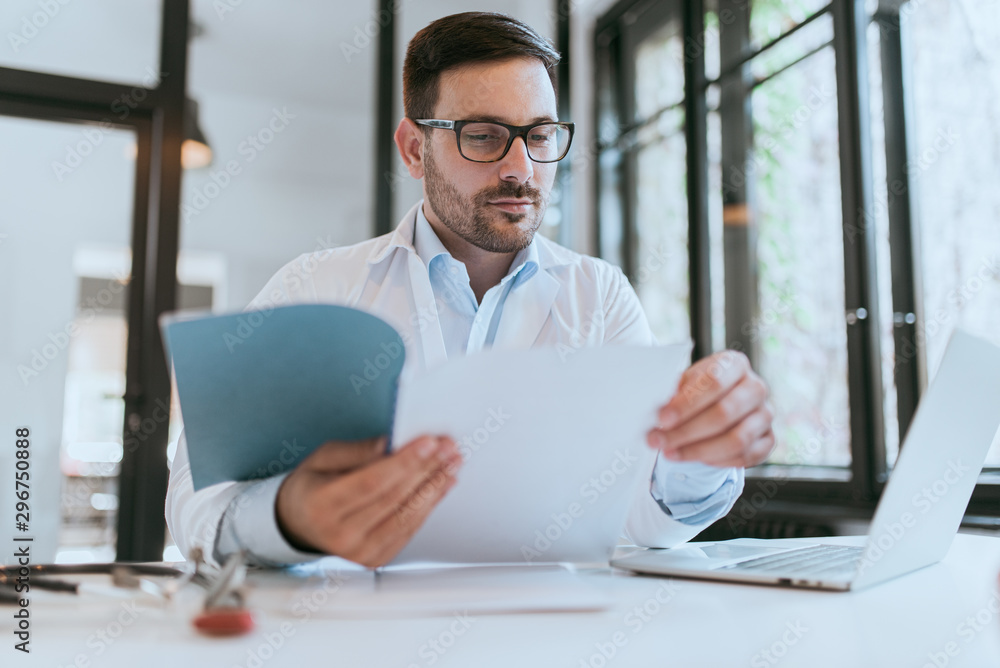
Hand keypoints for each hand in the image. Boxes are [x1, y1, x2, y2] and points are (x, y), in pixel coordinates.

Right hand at [275, 435, 461, 567]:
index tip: (429, 443)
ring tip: (451, 463)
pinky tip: (441, 486)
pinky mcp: (375, 560)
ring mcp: (359, 553)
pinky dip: (429, 505)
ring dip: (434, 487)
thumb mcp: (323, 458)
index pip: (371, 482)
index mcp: (321, 506)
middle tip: (448, 448)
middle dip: (427, 470)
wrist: (297, 524)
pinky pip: (409, 529)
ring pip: (407, 516)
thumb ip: (358, 451)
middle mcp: (340, 535)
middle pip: (394, 499)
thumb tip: (391, 444)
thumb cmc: (311, 488)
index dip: (404, 462)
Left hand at [646, 350, 774, 467]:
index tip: (661, 418)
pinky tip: (693, 458)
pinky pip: (744, 457)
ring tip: (670, 453)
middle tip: (658, 441)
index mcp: (735, 364)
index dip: (686, 403)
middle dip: (686, 431)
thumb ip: (674, 392)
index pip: (714, 382)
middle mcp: (756, 387)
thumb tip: (660, 410)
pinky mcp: (768, 439)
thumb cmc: (696, 389)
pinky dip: (716, 461)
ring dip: (698, 450)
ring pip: (736, 440)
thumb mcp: (683, 382)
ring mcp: (765, 414)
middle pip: (724, 414)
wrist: (717, 402)